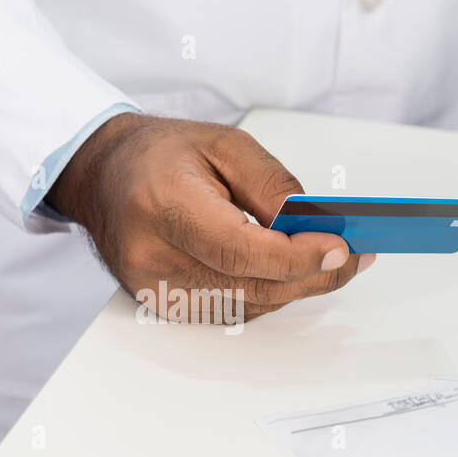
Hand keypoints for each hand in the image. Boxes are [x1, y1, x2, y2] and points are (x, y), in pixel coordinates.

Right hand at [46, 113, 373, 322]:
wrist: (104, 177)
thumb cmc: (160, 156)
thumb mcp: (225, 144)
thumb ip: (273, 185)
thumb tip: (316, 226)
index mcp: (163, 205)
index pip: (238, 249)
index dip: (295, 257)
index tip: (339, 248)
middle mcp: (152, 256)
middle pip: (249, 286)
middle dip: (312, 275)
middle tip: (353, 258)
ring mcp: (154, 288)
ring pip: (248, 306)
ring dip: (295, 287)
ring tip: (331, 260)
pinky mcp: (162, 306)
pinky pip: (232, 312)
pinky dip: (268, 293)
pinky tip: (289, 272)